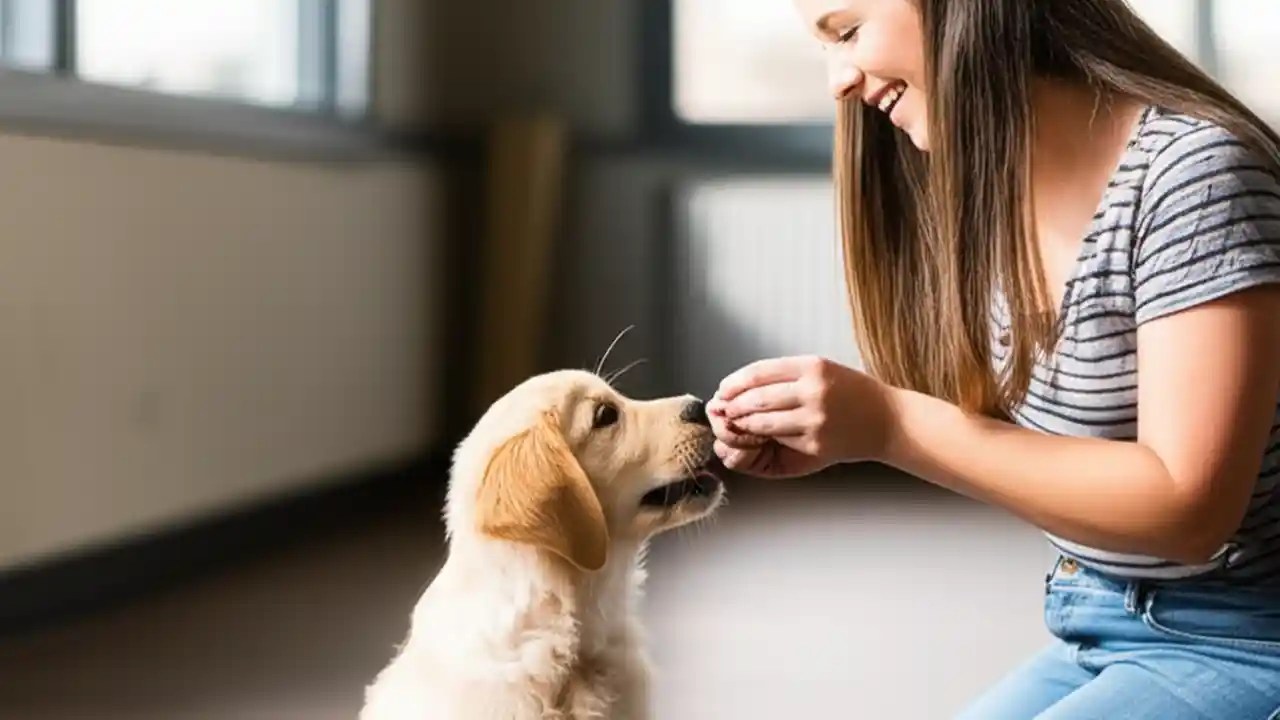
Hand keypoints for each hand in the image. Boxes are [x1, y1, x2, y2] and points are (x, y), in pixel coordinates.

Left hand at [706, 356, 893, 477]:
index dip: (734, 382)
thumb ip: (785, 377)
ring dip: (744, 425)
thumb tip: (742, 387)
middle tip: (724, 410)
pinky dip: (765, 439)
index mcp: (813, 366)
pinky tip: (762, 437)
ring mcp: (815, 419)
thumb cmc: (851, 394)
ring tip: (738, 423)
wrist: (887, 421)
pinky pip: (779, 440)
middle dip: (734, 406)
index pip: (759, 372)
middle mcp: (814, 391)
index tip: (724, 389)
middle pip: (756, 398)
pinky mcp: (816, 443)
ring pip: (763, 423)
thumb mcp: (821, 370)